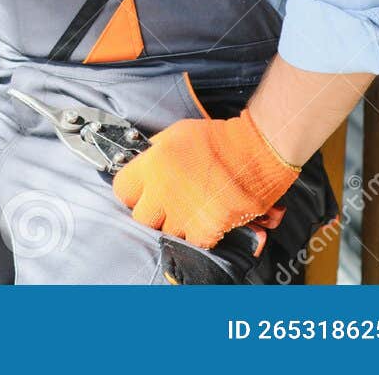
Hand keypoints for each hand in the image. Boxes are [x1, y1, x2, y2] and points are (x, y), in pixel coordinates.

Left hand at [112, 110, 298, 249]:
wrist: (256, 150)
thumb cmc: (220, 139)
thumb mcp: (177, 134)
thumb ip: (156, 152)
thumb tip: (144, 164)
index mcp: (153, 164)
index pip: (122, 190)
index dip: (133, 194)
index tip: (142, 194)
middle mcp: (164, 190)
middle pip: (142, 218)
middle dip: (154, 214)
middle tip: (169, 206)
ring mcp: (184, 212)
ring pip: (168, 233)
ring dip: (179, 226)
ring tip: (193, 211)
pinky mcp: (206, 228)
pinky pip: (193, 243)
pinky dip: (201, 237)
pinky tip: (208, 221)